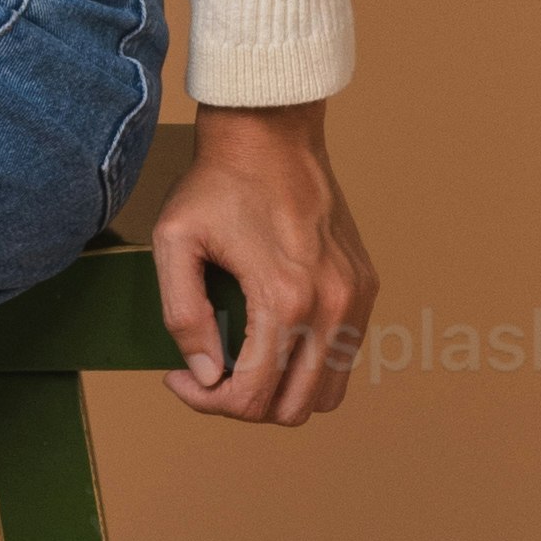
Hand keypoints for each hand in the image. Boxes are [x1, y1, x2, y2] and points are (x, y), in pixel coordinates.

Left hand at [152, 103, 374, 425]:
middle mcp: (332, 305)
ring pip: (328, 392)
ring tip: (242, 360)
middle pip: (294, 408)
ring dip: (281, 391)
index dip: (207, 403)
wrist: (270, 132)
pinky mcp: (364, 285)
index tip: (179, 379)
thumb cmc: (216, 183)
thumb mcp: (175, 242)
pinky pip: (344, 354)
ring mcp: (355, 297)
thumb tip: (204, 375)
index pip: (253, 398)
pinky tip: (272, 335)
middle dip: (244, 404)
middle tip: (208, 374)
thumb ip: (182, 315)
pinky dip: (308, 363)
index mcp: (285, 299)